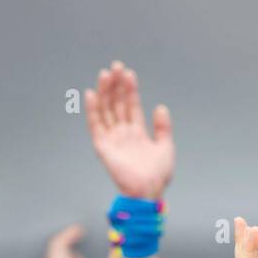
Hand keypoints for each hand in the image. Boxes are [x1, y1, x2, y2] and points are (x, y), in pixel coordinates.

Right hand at [84, 61, 173, 199]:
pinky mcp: (103, 147)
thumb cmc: (159, 174)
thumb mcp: (165, 146)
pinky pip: (95, 126)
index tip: (128, 72)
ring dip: (105, 92)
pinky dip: (92, 110)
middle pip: (116, 103)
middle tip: (115, 66)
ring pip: (106, 110)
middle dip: (116, 85)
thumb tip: (160, 106)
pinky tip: (92, 94)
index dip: (129, 88)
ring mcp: (112, 139)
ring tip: (105, 74)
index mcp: (137, 132)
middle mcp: (122, 133)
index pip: (130, 104)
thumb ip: (162, 127)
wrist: (149, 191)